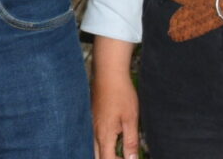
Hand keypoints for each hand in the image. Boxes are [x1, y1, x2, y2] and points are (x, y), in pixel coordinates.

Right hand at [91, 37, 140, 158]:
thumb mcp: (131, 119)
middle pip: (97, 156)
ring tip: (117, 152)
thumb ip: (130, 141)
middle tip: (121, 157)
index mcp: (104, 135)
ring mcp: (91, 124)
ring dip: (104, 153)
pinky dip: (101, 144)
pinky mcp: (92, 117)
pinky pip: (92, 137)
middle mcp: (94, 132)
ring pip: (93, 147)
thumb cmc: (121, 93)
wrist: (108, 72)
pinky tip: (110, 140)